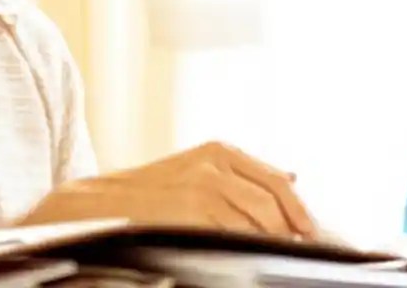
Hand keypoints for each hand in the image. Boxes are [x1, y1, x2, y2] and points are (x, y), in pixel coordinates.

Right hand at [21, 141, 315, 238]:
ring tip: (271, 255)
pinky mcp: (193, 212)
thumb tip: (292, 177)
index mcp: (220, 151)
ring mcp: (205, 188)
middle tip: (298, 249)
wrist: (95, 206)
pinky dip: (246, 248)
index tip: (311, 231)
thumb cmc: (149, 195)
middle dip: (290, 230)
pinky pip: (235, 236)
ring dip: (271, 242)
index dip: (299, 209)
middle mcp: (215, 164)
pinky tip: (243, 256)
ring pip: (259, 222)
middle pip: (274, 203)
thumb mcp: (196, 170)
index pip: (277, 180)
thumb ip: (242, 173)